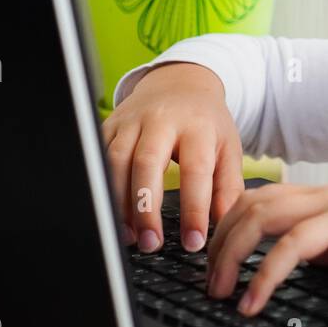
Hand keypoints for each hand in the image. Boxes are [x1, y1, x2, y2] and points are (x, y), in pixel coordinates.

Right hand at [100, 61, 244, 253]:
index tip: (194, 241)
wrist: (181, 83)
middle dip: (146, 208)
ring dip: (119, 203)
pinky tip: (111, 214)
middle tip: (151, 243)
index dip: (194, 208)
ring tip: (130, 236)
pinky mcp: (109, 125)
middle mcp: (161, 119)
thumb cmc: (206, 123)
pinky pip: (98, 157)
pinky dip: (102, 188)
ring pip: (115, 162)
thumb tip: (225, 225)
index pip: (195, 169)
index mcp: (197, 125)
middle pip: (146, 163)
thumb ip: (229, 187)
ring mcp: (131, 121)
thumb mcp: (228, 148)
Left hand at [205, 168, 327, 315]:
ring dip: (232, 255)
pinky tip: (255, 299)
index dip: (231, 225)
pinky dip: (266, 272)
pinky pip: (294, 244)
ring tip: (220, 291)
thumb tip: (310, 261)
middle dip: (219, 241)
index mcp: (326, 198)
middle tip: (207, 281)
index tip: (216, 259)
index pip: (262, 199)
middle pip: (250, 203)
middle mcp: (323, 195)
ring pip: (261, 216)